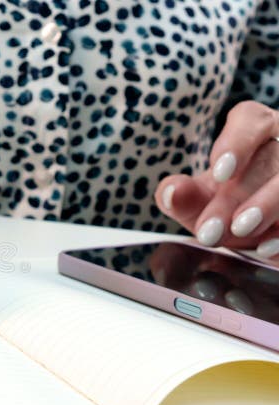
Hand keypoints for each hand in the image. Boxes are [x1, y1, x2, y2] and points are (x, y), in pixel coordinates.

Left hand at [155, 101, 278, 257]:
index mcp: (257, 127)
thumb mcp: (201, 200)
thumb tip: (171, 192)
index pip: (250, 120)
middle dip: (238, 197)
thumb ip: (183, 196)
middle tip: (210, 229)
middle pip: (271, 160)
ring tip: (240, 231)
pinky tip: (266, 248)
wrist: (259, 227)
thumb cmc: (227, 202)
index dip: (236, 144)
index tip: (219, 174)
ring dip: (269, 206)